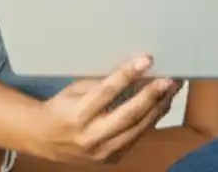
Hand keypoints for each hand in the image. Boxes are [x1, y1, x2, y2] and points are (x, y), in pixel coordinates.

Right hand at [36, 56, 179, 163]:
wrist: (46, 140)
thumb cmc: (62, 108)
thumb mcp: (74, 90)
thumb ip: (101, 84)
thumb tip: (133, 70)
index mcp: (77, 114)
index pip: (106, 92)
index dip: (127, 75)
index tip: (146, 60)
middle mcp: (90, 136)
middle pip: (128, 115)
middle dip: (151, 95)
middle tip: (168, 79)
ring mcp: (103, 152)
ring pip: (138, 129)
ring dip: (158, 108)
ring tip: (171, 90)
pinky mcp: (112, 159)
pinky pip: (137, 138)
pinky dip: (151, 120)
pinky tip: (160, 105)